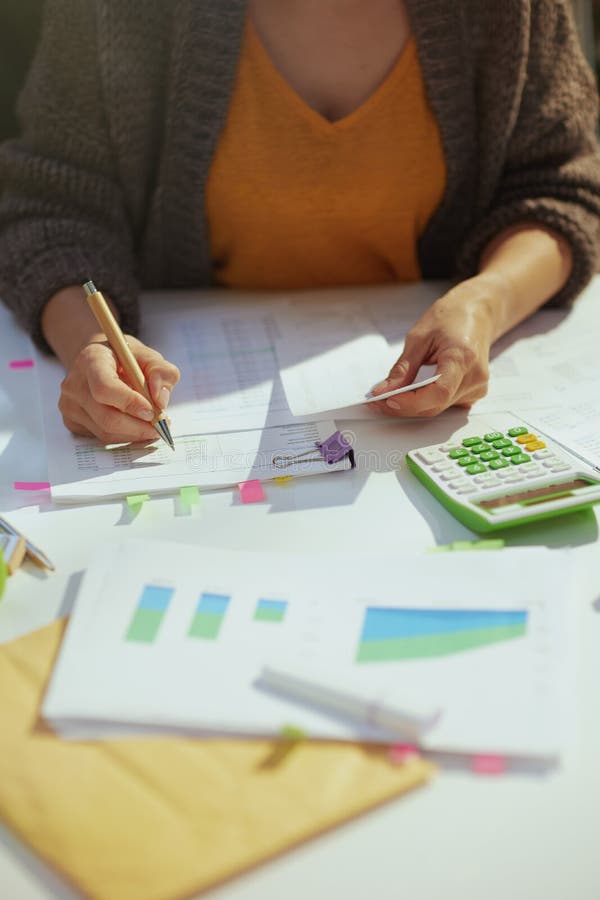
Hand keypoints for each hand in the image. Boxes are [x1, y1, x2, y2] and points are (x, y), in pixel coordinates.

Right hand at [58, 334, 179, 442]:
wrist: (100, 361)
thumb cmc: (126, 358)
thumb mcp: (149, 356)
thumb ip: (161, 373)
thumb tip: (160, 401)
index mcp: (91, 360)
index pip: (104, 387)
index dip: (130, 403)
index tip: (153, 411)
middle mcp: (74, 383)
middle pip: (107, 417)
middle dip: (139, 427)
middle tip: (161, 426)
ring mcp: (69, 405)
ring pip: (106, 432)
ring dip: (135, 434)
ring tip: (152, 425)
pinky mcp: (71, 421)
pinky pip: (101, 438)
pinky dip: (124, 436)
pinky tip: (135, 426)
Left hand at [370, 275, 499, 416]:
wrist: (477, 313)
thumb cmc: (451, 318)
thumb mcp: (419, 336)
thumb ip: (403, 367)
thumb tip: (384, 391)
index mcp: (462, 357)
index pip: (438, 392)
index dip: (411, 401)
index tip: (386, 399)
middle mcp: (475, 377)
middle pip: (435, 404)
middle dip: (403, 406)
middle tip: (376, 400)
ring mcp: (477, 387)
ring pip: (438, 408)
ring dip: (412, 406)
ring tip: (389, 396)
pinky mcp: (474, 392)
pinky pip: (445, 405)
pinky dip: (425, 402)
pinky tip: (411, 394)